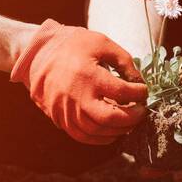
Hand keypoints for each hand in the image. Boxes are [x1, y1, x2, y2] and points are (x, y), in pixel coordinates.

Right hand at [10, 18, 147, 144]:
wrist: (38, 53)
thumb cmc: (72, 45)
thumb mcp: (102, 42)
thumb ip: (124, 61)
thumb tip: (139, 81)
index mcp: (89, 76)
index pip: (123, 92)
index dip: (139, 93)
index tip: (143, 89)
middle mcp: (77, 97)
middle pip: (111, 118)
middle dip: (132, 117)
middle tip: (141, 111)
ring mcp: (66, 111)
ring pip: (97, 131)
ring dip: (118, 129)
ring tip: (129, 120)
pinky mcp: (60, 118)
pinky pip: (82, 136)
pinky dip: (100, 138)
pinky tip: (112, 131)